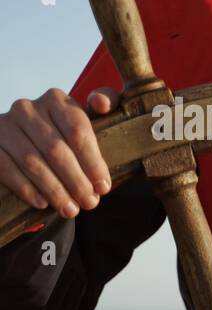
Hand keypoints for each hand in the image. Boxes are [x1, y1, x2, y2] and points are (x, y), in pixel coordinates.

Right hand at [0, 87, 119, 217]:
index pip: (77, 131)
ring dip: (54, 190)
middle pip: (56, 149)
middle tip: (89, 203)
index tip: (103, 187)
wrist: (24, 142)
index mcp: (56, 99)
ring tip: (70, 209)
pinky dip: (26, 188)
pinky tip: (42, 203)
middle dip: (76, 181)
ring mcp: (5, 124)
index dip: (93, 162)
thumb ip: (103, 108)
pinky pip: (7, 168)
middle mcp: (27, 108)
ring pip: (32, 162)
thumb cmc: (64, 136)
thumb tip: (102, 102)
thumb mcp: (84, 122)